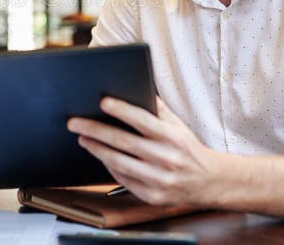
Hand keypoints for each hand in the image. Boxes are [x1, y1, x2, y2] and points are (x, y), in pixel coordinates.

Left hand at [67, 97, 220, 206]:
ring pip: (119, 163)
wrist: (209, 182)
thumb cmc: (186, 148)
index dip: (121, 110)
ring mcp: (159, 180)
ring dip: (97, 149)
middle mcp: (166, 159)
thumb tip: (133, 86)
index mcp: (172, 137)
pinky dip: (109, 166)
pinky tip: (99, 154)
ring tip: (82, 137)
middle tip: (74, 122)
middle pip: (123, 142)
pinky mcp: (153, 196)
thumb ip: (157, 108)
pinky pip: (124, 180)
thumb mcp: (177, 125)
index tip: (102, 101)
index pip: (143, 120)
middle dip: (95, 130)